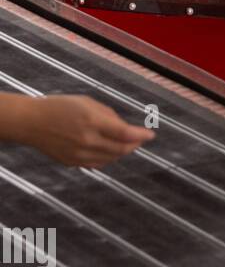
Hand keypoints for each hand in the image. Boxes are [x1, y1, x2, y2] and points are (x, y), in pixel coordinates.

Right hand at [9, 95, 154, 167]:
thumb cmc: (61, 107)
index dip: (140, 135)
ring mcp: (79, 154)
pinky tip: (110, 151)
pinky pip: (98, 164)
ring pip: (111, 158)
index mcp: (91, 121)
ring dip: (123, 152)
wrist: (32, 122)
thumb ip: (109, 116)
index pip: (124, 133)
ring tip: (126, 143)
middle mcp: (86, 140)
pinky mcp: (73, 162)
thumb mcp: (87, 103)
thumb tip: (126, 129)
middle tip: (141, 139)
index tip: (151, 135)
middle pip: (121, 149)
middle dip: (134, 145)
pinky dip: (109, 158)